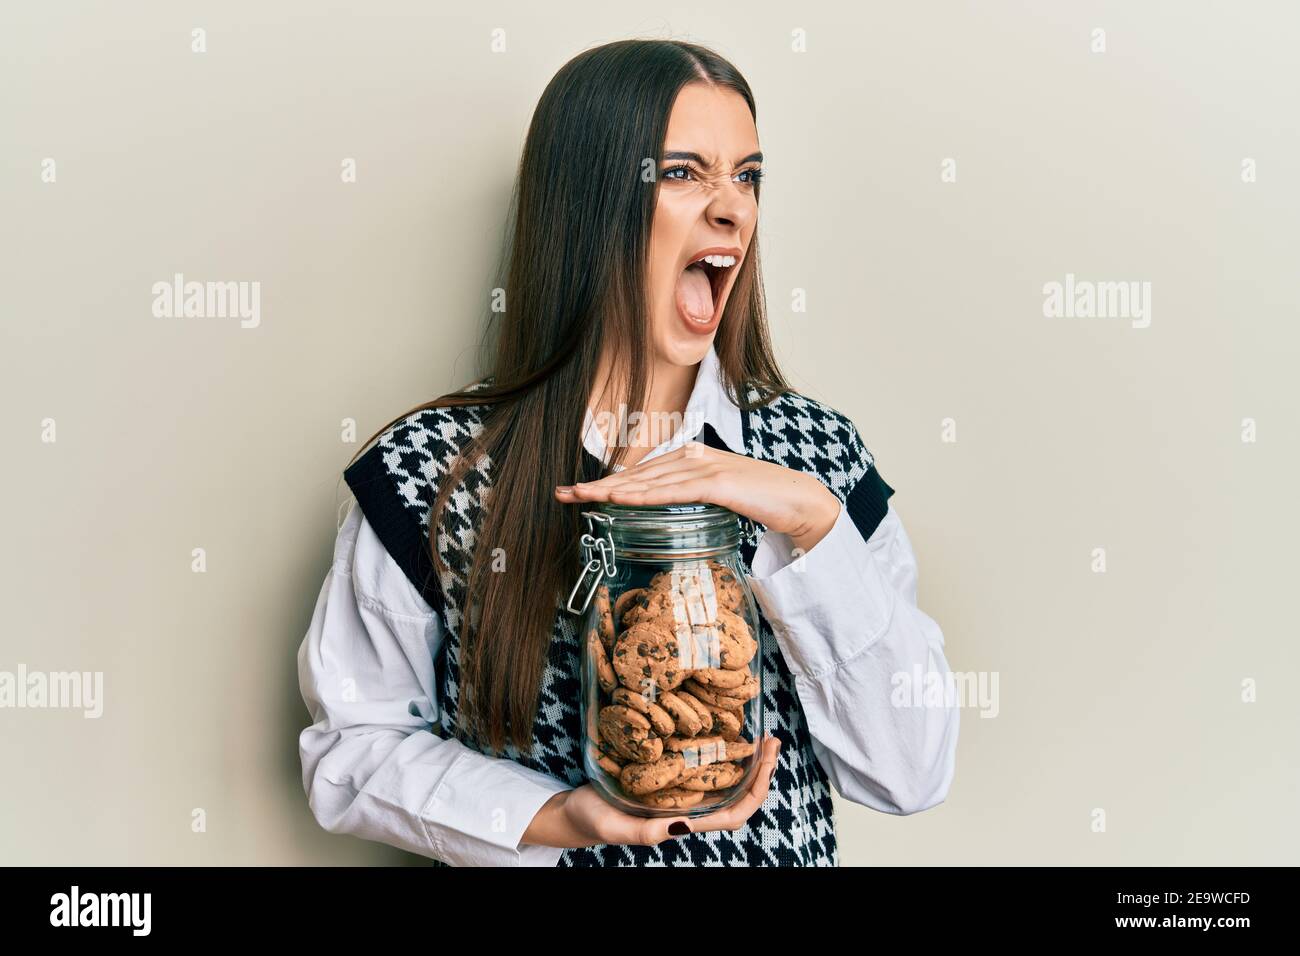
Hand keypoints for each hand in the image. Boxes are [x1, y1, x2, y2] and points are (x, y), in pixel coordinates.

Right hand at [522, 736, 781, 849]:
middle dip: (761, 769)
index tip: (766, 763)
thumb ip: (647, 832)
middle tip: (773, 738)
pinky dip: (718, 748)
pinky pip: (700, 764)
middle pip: (738, 794)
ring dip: (747, 758)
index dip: (755, 793)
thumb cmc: (592, 821)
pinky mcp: (665, 775)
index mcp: (682, 823)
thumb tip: (683, 827)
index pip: (733, 814)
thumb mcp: (616, 829)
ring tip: (760, 733)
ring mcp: (679, 791)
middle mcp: (688, 807)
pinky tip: (721, 729)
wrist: (572, 813)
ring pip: (724, 778)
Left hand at [555, 443, 841, 552]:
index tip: (579, 491)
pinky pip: (669, 491)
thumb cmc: (759, 500)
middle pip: (636, 474)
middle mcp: (692, 457)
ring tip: (580, 497)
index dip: (608, 481)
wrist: (798, 501)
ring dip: (610, 490)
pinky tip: (619, 500)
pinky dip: (641, 495)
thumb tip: (665, 511)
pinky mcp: (715, 483)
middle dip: (598, 485)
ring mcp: (703, 468)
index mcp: (690, 458)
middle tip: (563, 493)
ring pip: (646, 481)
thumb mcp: (716, 496)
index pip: (641, 472)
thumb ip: (690, 497)